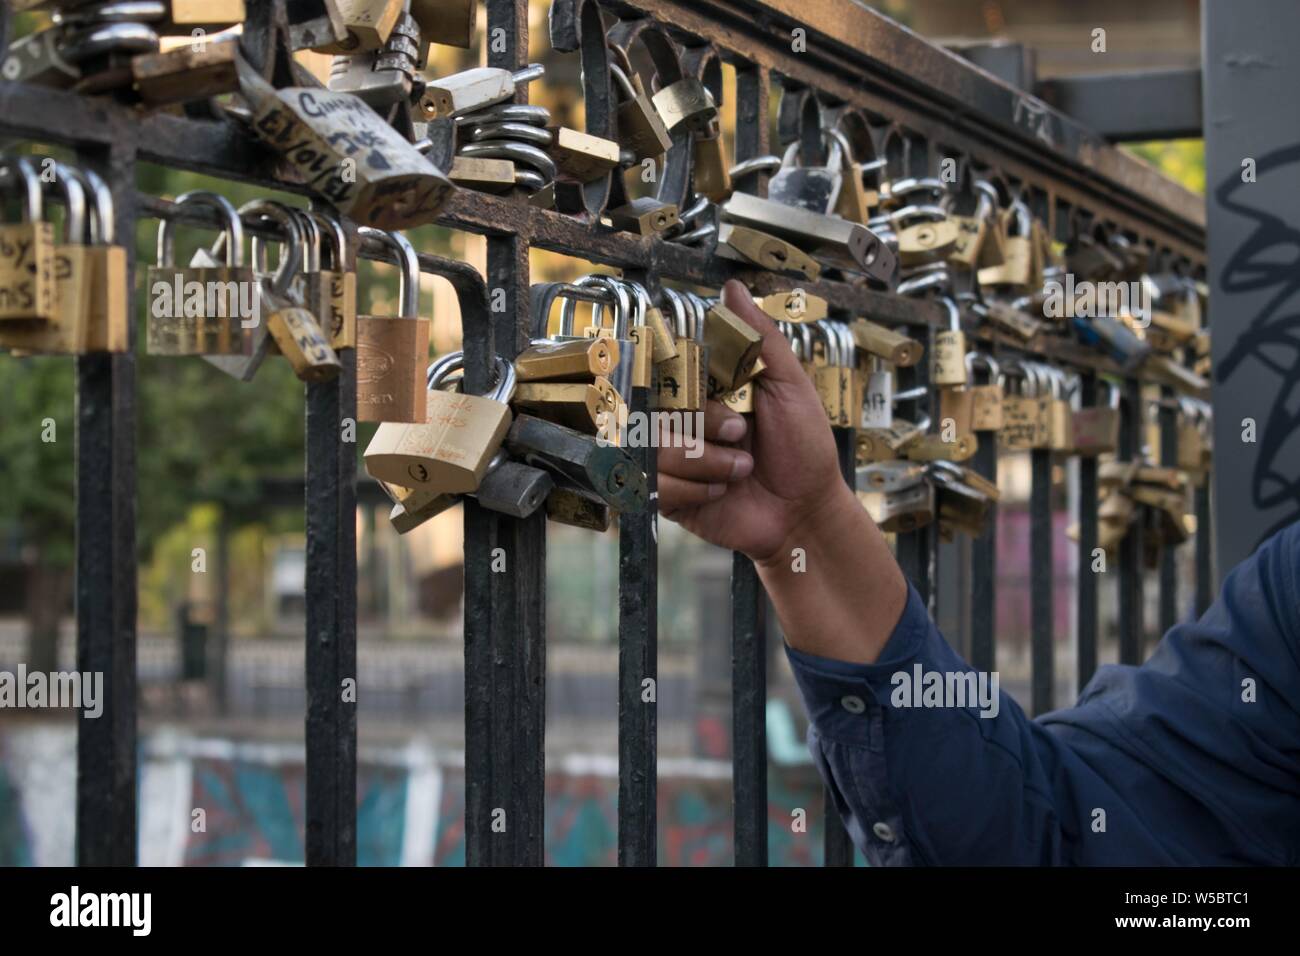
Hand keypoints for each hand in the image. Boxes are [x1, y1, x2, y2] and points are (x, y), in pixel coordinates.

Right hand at [657, 280, 852, 562]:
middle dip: (705, 424)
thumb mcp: (789, 387)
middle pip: (655, 406)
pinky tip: (722, 493)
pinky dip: (695, 490)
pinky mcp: (668, 495)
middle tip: (742, 435)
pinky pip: (656, 484)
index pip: (667, 366)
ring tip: (740, 471)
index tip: (710, 387)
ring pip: (654, 447)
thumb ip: (759, 338)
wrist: (804, 511)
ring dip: (706, 462)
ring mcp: (672, 457)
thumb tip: (733, 287)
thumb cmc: (804, 448)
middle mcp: (683, 417)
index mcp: (707, 387)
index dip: (682, 376)